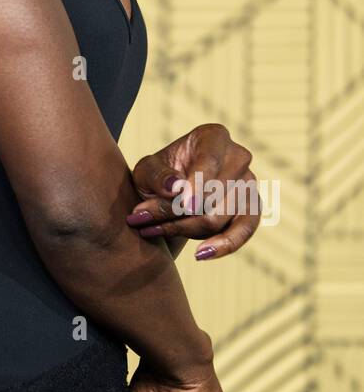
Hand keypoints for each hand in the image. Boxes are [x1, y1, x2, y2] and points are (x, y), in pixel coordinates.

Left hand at [124, 123, 261, 259]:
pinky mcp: (252, 209)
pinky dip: (223, 245)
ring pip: (218, 217)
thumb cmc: (158, 175)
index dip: (198, 185)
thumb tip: (176, 188)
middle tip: (139, 219)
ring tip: (152, 231)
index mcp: (213, 137)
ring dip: (183, 229)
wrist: (169, 193)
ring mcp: (249, 184)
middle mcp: (238, 157)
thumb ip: (157, 176)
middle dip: (174, 212)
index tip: (185, 206)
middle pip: (210, 195)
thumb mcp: (146, 171)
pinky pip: (243, 232)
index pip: (209, 162)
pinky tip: (201, 254)